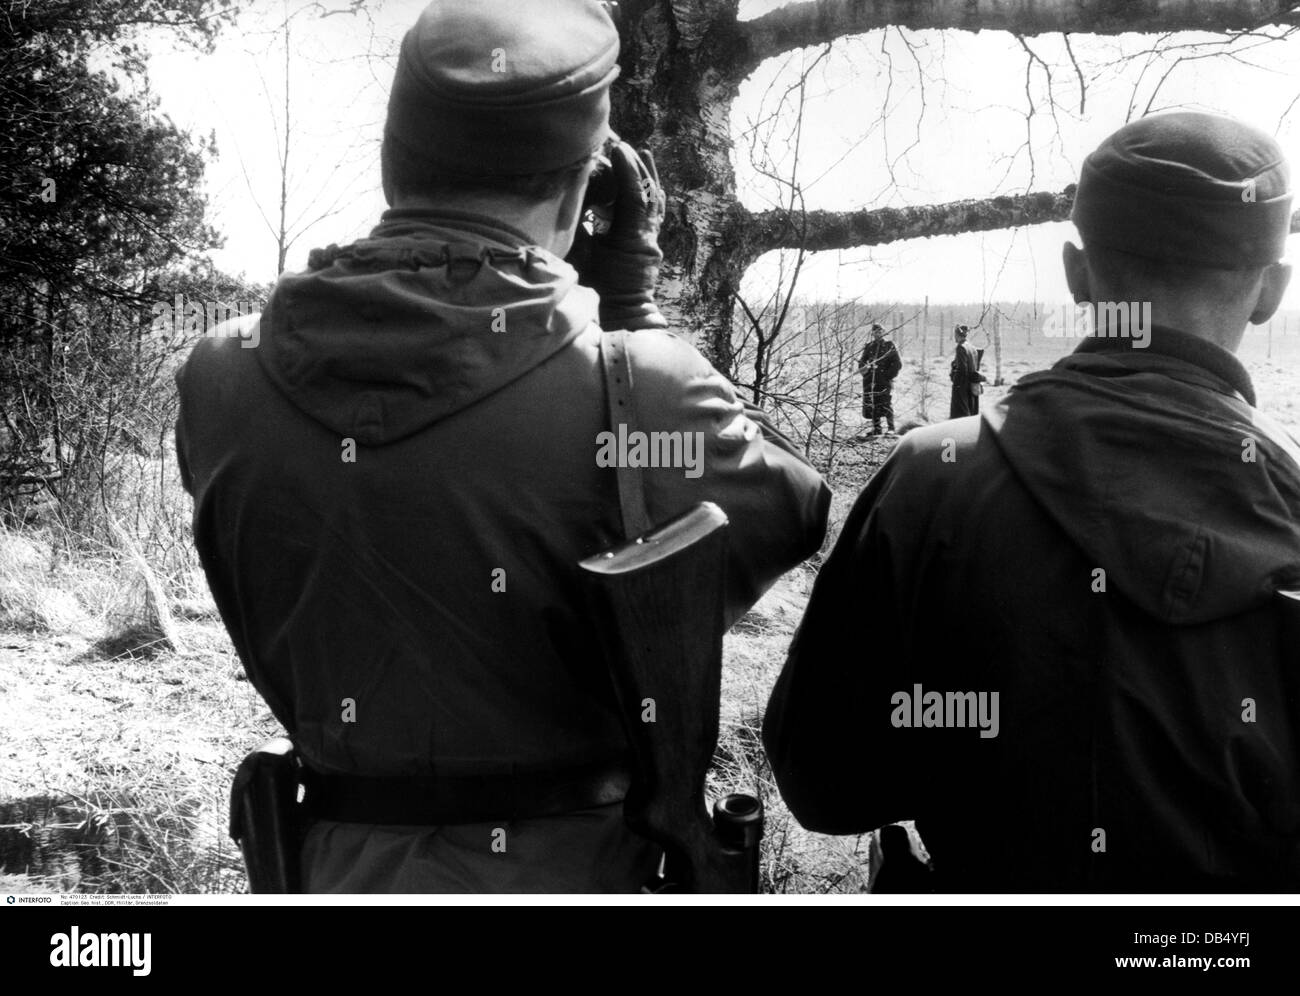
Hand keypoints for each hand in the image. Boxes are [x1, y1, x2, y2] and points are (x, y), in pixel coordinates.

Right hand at [568, 142, 667, 330]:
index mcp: (633, 240)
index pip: (634, 197)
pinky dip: (650, 195)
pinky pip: (654, 215)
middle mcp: (648, 239)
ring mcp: (652, 243)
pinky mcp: (649, 248)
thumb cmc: (599, 295)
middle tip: (623, 143)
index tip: (616, 147)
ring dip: (647, 176)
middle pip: (648, 194)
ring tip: (643, 152)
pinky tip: (653, 182)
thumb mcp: (583, 261)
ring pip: (655, 202)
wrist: (622, 320)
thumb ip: (579, 230)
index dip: (626, 170)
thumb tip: (571, 198)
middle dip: (635, 166)